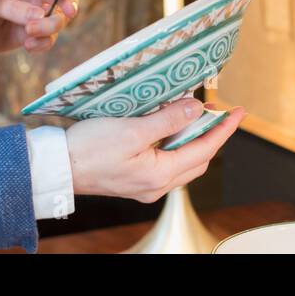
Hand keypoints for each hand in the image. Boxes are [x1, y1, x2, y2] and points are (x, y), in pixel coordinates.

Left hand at [0, 0, 78, 55]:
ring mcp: (32, 16)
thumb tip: (39, 16)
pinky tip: (29, 45)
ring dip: (49, 28)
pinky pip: (46, 39)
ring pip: (56, 20)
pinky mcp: (30, 35)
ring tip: (30, 34)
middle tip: (61, 16)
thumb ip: (14, 8)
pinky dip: (42, 43)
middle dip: (63, 7)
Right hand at [65, 97, 246, 201]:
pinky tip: (169, 127)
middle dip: (211, 134)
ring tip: (195, 113)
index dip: (223, 129)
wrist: (57, 168)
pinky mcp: (133, 180)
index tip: (237, 112)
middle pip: (197, 159)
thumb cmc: (89, 149)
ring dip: (192, 138)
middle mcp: (156, 185)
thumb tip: (197, 110)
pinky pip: (166, 162)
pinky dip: (174, 144)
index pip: (204, 150)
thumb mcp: (132, 130)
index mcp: (160, 174)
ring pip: (182, 161)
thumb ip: (168, 120)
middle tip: (216, 110)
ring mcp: (144, 185)